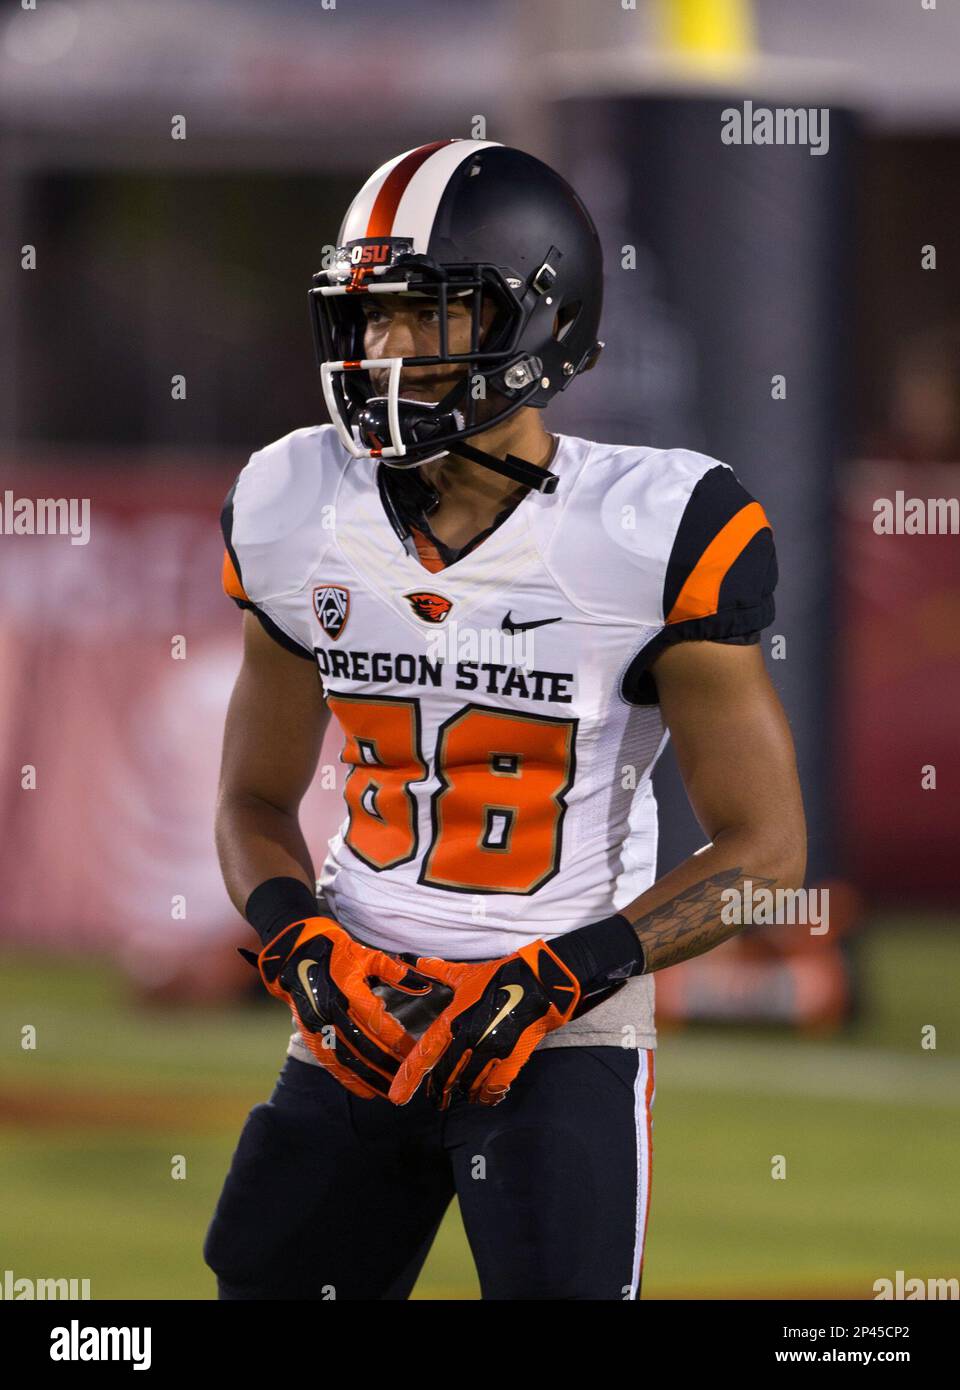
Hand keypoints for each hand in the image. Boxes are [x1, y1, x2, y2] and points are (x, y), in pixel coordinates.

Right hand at [246, 916, 445, 1099]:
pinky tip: (364, 1091)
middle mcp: (332, 1010)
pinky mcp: (309, 1034)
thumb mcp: (368, 955)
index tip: (416, 1052)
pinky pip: (330, 1062)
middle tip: (408, 1079)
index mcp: (348, 990)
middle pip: (363, 1045)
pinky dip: (347, 1079)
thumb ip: (396, 972)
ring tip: (391, 1091)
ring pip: (347, 1059)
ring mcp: (318, 1025)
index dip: (397, 1040)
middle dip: (387, 1064)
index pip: (377, 1022)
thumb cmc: (337, 951)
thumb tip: (425, 986)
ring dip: (369, 1078)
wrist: (294, 954)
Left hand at [388, 941, 580, 1108]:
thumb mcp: (467, 974)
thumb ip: (441, 972)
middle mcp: (468, 1040)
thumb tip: (420, 962)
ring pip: (468, 1085)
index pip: (425, 1055)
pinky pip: (494, 1089)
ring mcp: (490, 1053)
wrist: (539, 983)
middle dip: (439, 1091)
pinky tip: (484, 1096)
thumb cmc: (501, 976)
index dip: (409, 1078)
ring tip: (462, 1094)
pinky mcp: (511, 1060)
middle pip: (446, 1076)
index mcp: (454, 1020)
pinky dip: (487, 1096)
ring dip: (463, 1092)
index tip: (397, 1098)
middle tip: (437, 1100)